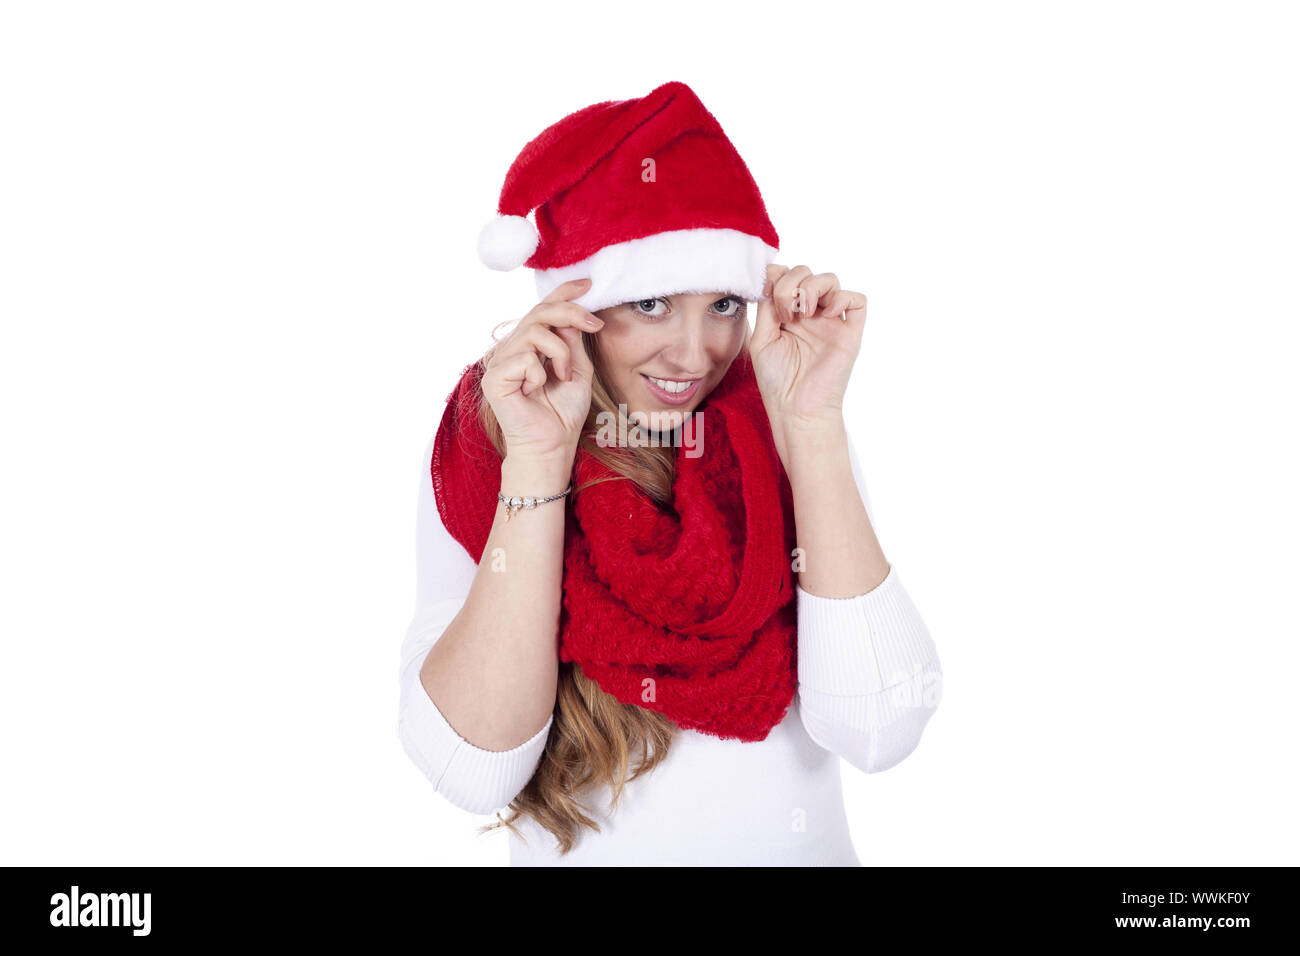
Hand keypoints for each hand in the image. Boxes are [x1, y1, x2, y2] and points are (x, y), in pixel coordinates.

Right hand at [481, 277, 602, 460]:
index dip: (564, 292)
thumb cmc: (563, 411)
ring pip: (535, 332)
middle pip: (540, 311)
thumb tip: (573, 311)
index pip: (543, 309)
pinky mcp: (493, 377)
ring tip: (562, 376)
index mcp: (530, 344)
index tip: (588, 284)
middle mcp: (512, 347)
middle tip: (595, 325)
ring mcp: (500, 361)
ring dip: (560, 353)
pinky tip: (535, 391)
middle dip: (572, 313)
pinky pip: (525, 358)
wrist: (552, 444)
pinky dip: (539, 374)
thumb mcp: (577, 367)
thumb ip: (572, 339)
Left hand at [749, 263, 866, 432]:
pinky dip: (841, 298)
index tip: (768, 295)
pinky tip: (826, 315)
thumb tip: (772, 278)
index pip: (786, 275)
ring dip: (811, 288)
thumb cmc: (777, 380)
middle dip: (790, 285)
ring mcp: (831, 321)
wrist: (797, 408)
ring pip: (830, 279)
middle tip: (785, 314)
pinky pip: (857, 300)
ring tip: (802, 314)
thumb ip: (766, 307)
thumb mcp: (762, 338)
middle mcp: (810, 313)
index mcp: (787, 313)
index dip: (777, 276)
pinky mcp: (850, 332)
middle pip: (805, 272)